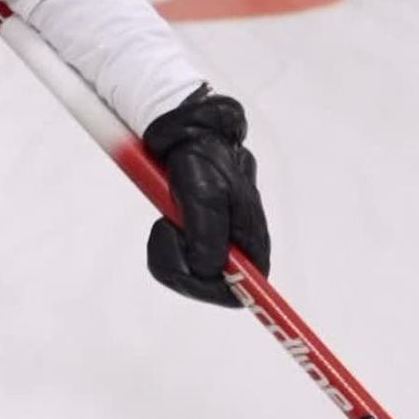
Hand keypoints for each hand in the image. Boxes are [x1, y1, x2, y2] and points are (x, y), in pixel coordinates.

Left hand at [142, 88, 271, 307]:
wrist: (183, 129)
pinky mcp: (198, 230)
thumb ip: (208, 236)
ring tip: (168, 217)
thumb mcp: (205, 195)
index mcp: (251, 238)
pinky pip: (178, 253)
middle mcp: (238, 242)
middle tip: (168, 230)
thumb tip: (207, 270)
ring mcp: (217, 237)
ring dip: (171, 248)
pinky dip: (167, 239)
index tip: (187, 272)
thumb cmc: (201, 157)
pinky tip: (167, 216)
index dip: (216, 290)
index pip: (246, 289)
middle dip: (182, 264)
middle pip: (211, 282)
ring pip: (190, 269)